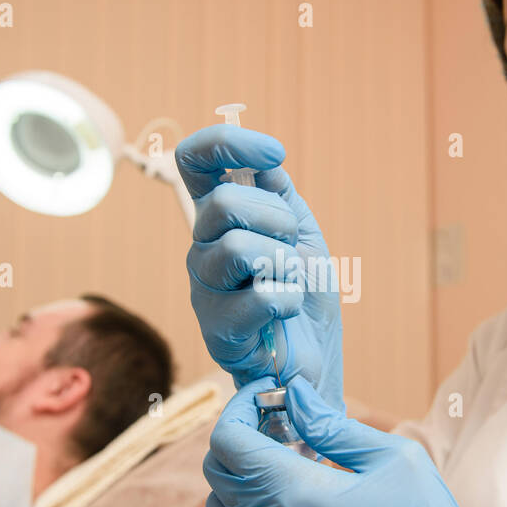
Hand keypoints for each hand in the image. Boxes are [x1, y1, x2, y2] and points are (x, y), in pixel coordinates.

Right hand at [175, 124, 342, 410]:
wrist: (313, 363)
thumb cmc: (302, 298)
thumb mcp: (300, 235)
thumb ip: (279, 197)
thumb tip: (263, 163)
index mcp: (219, 220)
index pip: (194, 162)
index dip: (226, 143)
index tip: (274, 153)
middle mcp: (203, 249)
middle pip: (220, 204)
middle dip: (275, 219)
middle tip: (291, 248)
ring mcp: (205, 291)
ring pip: (236, 249)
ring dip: (283, 263)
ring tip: (290, 284)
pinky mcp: (218, 332)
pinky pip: (259, 297)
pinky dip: (289, 300)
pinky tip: (287, 314)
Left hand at [203, 375, 506, 506]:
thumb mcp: (395, 461)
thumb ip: (335, 427)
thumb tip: (296, 397)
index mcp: (292, 492)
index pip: (227, 440)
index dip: (239, 407)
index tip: (267, 393)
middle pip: (215, 470)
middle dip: (238, 435)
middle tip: (280, 419)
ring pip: (222, 505)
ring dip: (241, 473)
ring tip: (286, 457)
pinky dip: (254, 503)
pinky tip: (299, 493)